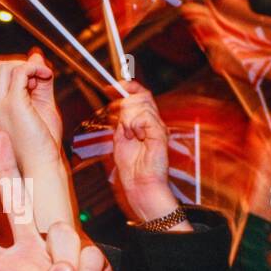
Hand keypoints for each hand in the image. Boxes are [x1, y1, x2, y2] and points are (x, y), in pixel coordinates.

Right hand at [0, 24, 60, 152]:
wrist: (44, 165)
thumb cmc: (44, 141)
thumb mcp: (42, 103)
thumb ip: (37, 79)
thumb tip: (35, 55)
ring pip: (5, 64)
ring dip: (28, 65)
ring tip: (44, 76)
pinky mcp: (11, 105)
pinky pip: (21, 70)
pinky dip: (36, 68)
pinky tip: (45, 75)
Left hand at [113, 81, 184, 223]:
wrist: (139, 183)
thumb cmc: (130, 166)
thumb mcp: (119, 136)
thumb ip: (120, 119)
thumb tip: (115, 101)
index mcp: (144, 121)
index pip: (139, 95)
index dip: (127, 87)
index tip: (110, 87)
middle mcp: (153, 122)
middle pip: (141, 95)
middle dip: (124, 100)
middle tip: (114, 111)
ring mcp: (158, 126)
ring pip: (141, 104)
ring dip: (127, 118)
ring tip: (127, 134)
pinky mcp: (160, 133)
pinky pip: (145, 116)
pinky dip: (135, 124)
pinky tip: (135, 136)